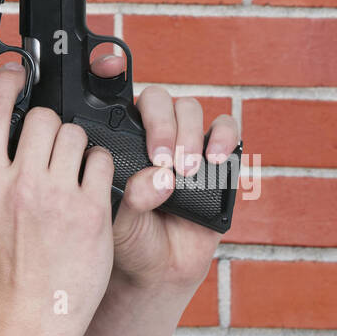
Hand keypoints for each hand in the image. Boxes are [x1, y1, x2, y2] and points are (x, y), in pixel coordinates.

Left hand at [89, 51, 240, 292]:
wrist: (157, 270)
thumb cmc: (126, 238)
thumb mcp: (114, 217)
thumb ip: (128, 194)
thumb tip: (156, 178)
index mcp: (117, 138)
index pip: (115, 97)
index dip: (111, 71)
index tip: (110, 65)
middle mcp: (151, 133)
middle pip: (158, 99)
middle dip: (161, 123)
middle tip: (161, 158)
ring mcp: (185, 141)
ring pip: (190, 108)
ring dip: (190, 133)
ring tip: (185, 168)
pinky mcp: (216, 156)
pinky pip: (227, 129)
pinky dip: (223, 137)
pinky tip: (213, 159)